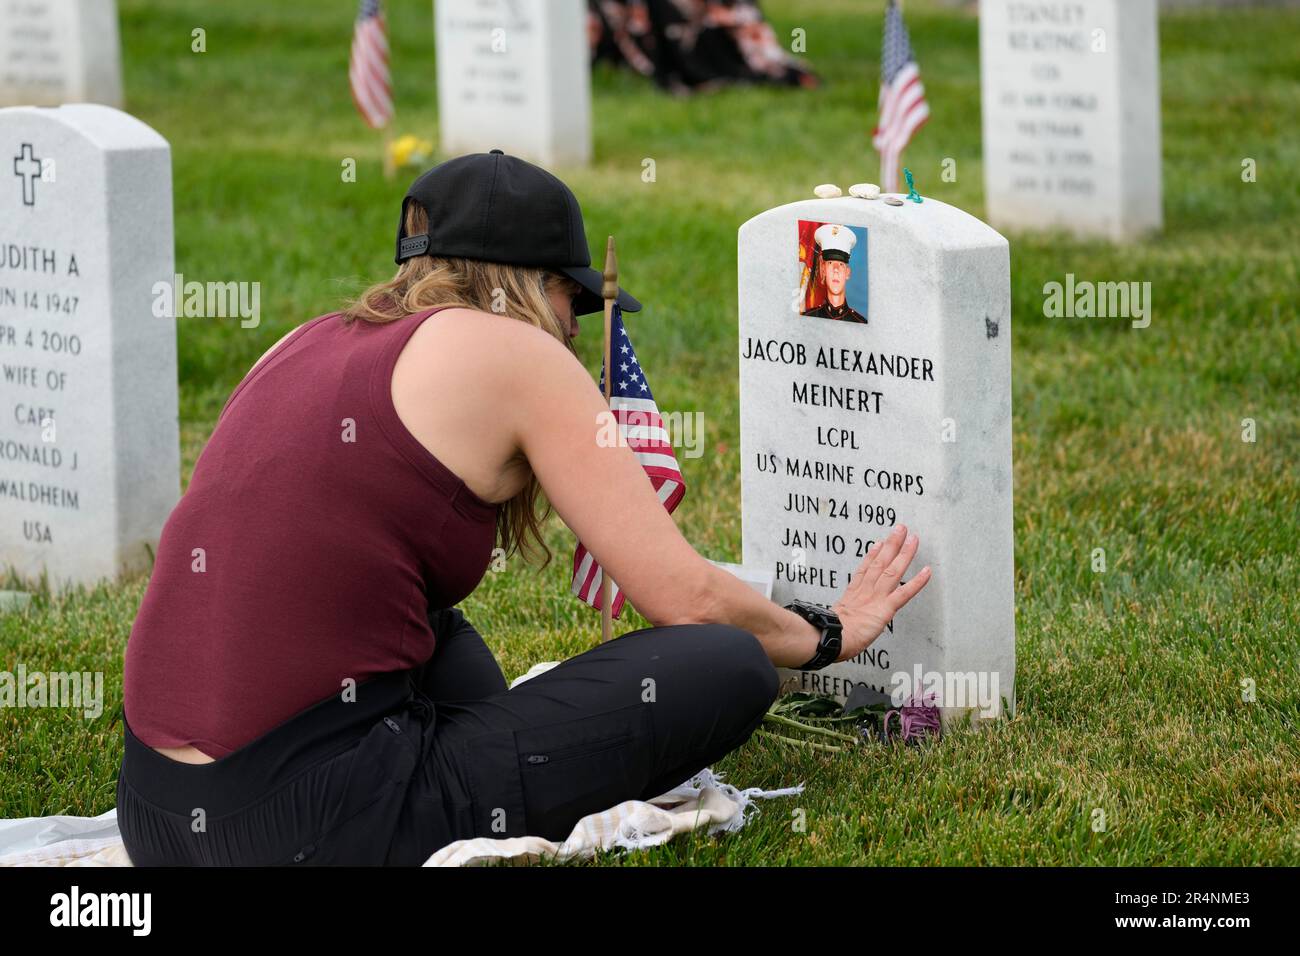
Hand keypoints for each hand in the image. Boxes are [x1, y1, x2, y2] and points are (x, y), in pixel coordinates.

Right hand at [831, 524, 930, 662]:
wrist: (833, 638)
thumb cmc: (831, 634)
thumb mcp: (833, 620)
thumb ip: (838, 616)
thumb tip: (835, 619)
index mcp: (852, 594)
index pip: (864, 570)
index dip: (872, 555)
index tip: (878, 543)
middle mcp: (865, 591)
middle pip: (880, 563)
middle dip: (891, 545)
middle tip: (900, 529)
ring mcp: (876, 597)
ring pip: (892, 570)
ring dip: (904, 553)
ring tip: (912, 538)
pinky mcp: (886, 607)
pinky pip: (905, 592)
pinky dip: (917, 582)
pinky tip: (927, 572)